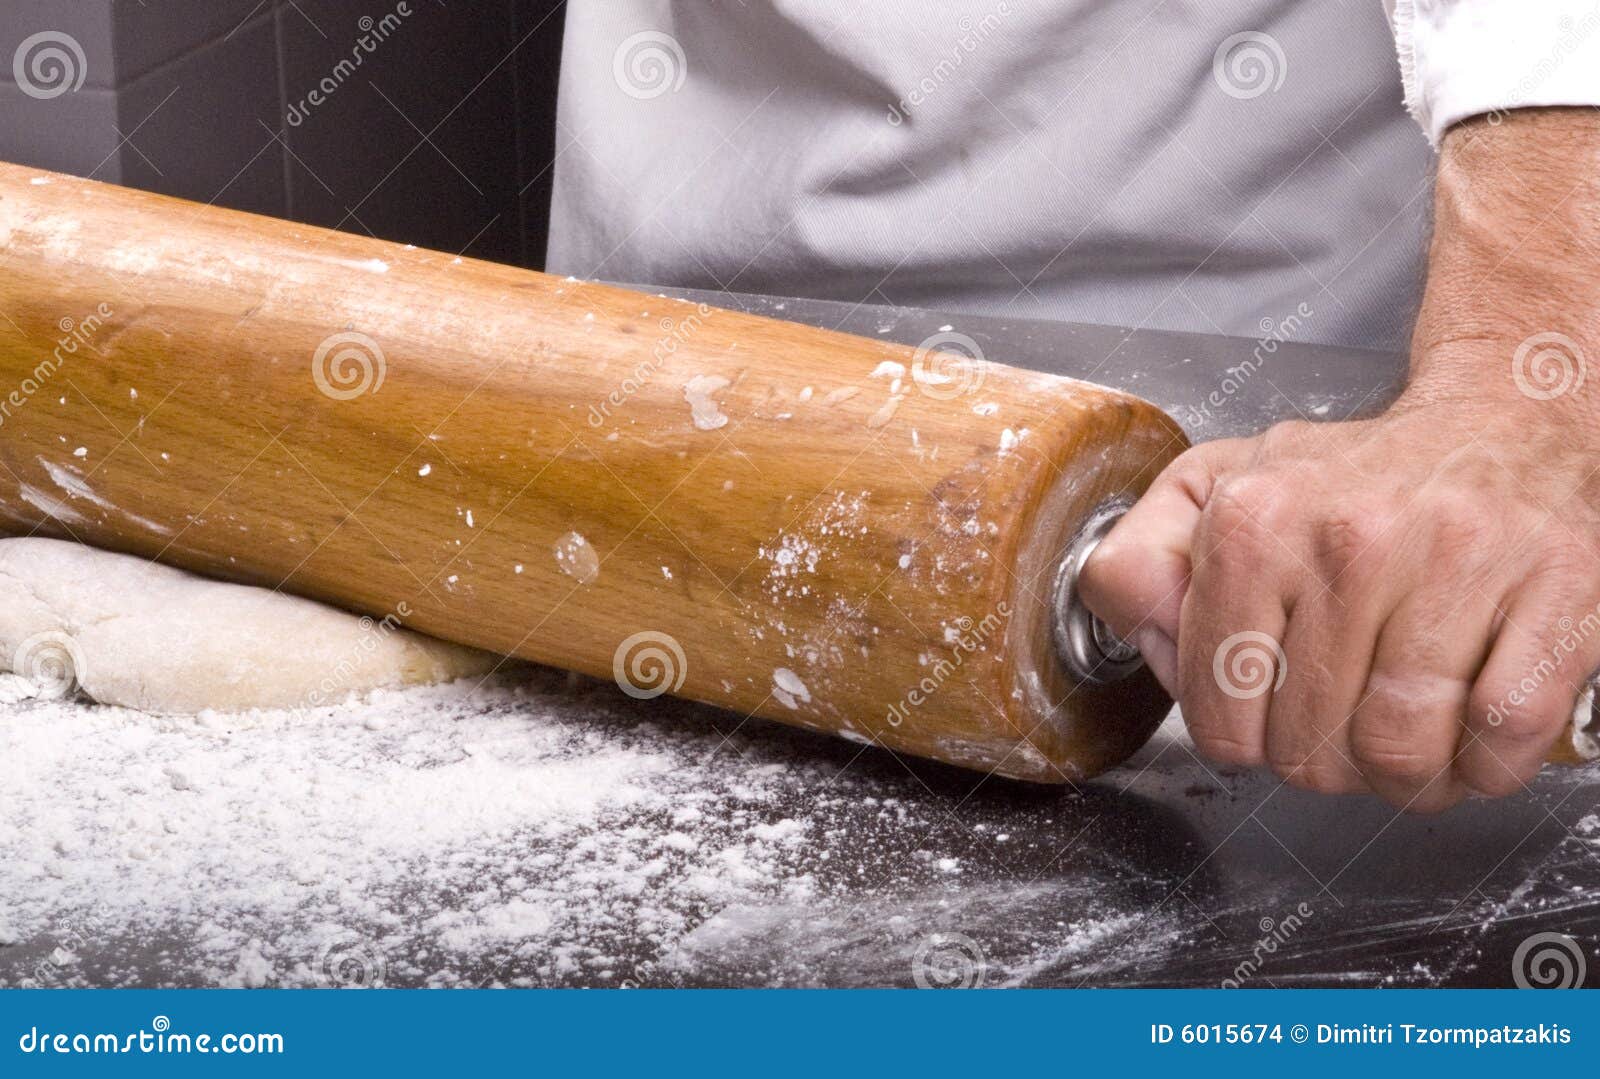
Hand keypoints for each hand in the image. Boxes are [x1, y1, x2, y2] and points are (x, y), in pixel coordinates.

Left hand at [1080, 108, 1599, 811]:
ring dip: (1405, 777)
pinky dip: (1486, 760)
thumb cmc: (1355, 478)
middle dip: (1323, 761)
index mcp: (1254, 519)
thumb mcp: (1217, 490)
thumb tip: (1131, 617)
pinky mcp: (1558, 588)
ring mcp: (1460, 561)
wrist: (1507, 418)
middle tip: (1343, 724)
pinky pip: (1501, 735)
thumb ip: (1143, 557)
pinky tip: (1472, 726)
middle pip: (1307, 748)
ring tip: (1409, 735)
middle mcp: (1351, 536)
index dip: (1242, 737)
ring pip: (1399, 754)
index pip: (1218, 713)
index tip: (1267, 712)